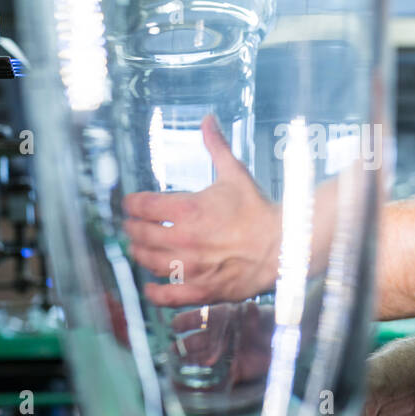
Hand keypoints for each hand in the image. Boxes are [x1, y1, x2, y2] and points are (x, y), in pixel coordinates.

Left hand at [123, 115, 280, 306]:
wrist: (283, 245)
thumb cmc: (258, 210)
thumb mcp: (235, 174)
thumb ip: (216, 147)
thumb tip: (208, 119)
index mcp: (188, 209)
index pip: (143, 205)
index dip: (132, 204)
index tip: (131, 204)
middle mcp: (183, 239)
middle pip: (140, 234)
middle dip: (132, 228)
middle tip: (132, 227)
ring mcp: (190, 267)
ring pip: (148, 261)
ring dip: (139, 254)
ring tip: (139, 250)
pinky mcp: (201, 289)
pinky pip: (167, 296)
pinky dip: (153, 293)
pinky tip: (150, 287)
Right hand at [171, 302, 274, 384]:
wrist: (283, 340)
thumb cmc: (269, 321)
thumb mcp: (261, 315)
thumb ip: (254, 315)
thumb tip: (250, 306)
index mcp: (222, 318)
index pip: (200, 318)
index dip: (187, 321)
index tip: (175, 325)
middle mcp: (219, 336)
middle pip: (197, 342)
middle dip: (183, 347)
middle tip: (172, 351)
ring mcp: (224, 354)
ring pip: (202, 360)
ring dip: (190, 364)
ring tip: (175, 370)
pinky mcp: (234, 371)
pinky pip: (216, 379)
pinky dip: (205, 385)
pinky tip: (192, 388)